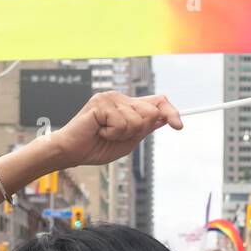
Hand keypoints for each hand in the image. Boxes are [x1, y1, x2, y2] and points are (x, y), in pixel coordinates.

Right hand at [50, 91, 182, 168]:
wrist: (72, 152)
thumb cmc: (96, 147)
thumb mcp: (127, 141)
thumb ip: (144, 129)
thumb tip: (164, 118)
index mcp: (127, 105)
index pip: (157, 101)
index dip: (171, 111)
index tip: (179, 126)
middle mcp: (120, 97)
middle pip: (150, 112)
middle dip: (137, 131)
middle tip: (115, 135)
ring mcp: (110, 97)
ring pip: (137, 120)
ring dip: (122, 134)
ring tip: (104, 133)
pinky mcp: (101, 103)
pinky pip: (121, 123)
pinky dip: (112, 133)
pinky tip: (99, 131)